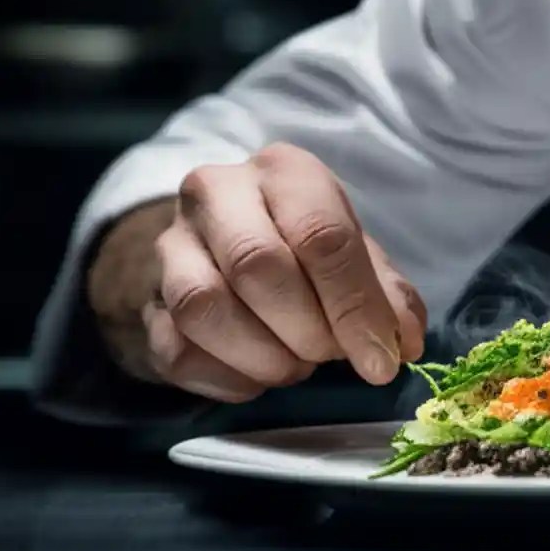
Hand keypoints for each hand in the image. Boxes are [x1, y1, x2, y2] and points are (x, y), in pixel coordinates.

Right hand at [142, 143, 425, 402]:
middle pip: (257, 264)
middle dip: (307, 328)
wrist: (221, 247)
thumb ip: (387, 296)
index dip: (355, 305)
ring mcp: (171, 245)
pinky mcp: (146, 301)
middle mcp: (216, 194)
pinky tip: (259, 375)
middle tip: (331, 354)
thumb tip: (403, 343)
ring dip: (264, 355)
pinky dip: (230, 378)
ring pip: (203, 306)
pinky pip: (177, 351)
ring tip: (296, 364)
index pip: (321, 234)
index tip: (381, 358)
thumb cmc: (303, 247)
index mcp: (284, 172)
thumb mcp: (356, 255)